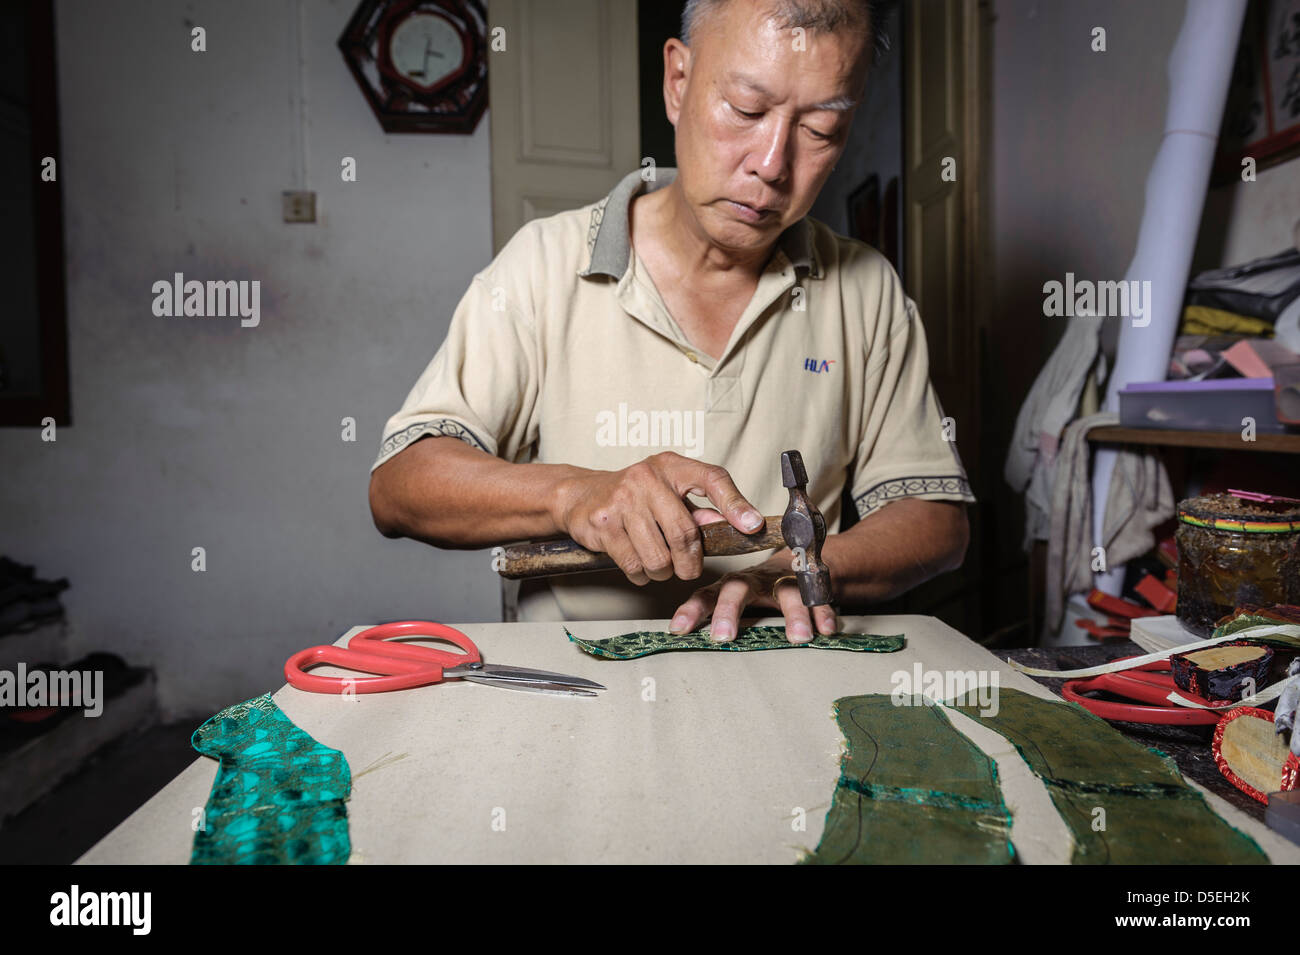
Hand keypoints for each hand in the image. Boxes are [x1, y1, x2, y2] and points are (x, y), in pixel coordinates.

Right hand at [552, 452, 764, 585]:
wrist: (581, 494)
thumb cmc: (635, 495)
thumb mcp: (669, 492)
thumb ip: (700, 508)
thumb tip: (739, 523)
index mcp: (671, 466)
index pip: (712, 479)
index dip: (735, 503)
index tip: (752, 526)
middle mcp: (647, 478)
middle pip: (685, 534)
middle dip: (690, 563)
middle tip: (687, 569)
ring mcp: (623, 500)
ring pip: (659, 557)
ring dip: (663, 571)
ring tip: (658, 564)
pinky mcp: (604, 524)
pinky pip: (634, 565)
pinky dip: (641, 574)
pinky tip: (639, 564)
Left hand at [668, 551, 838, 644]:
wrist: (797, 558)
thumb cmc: (757, 589)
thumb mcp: (735, 600)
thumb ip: (717, 616)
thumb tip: (687, 641)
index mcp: (730, 586)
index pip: (706, 595)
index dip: (692, 610)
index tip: (678, 629)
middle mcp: (752, 580)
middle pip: (737, 589)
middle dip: (728, 611)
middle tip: (723, 636)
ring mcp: (781, 579)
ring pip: (785, 591)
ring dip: (793, 613)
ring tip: (799, 637)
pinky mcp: (808, 582)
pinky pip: (817, 596)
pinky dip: (822, 612)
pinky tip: (827, 629)